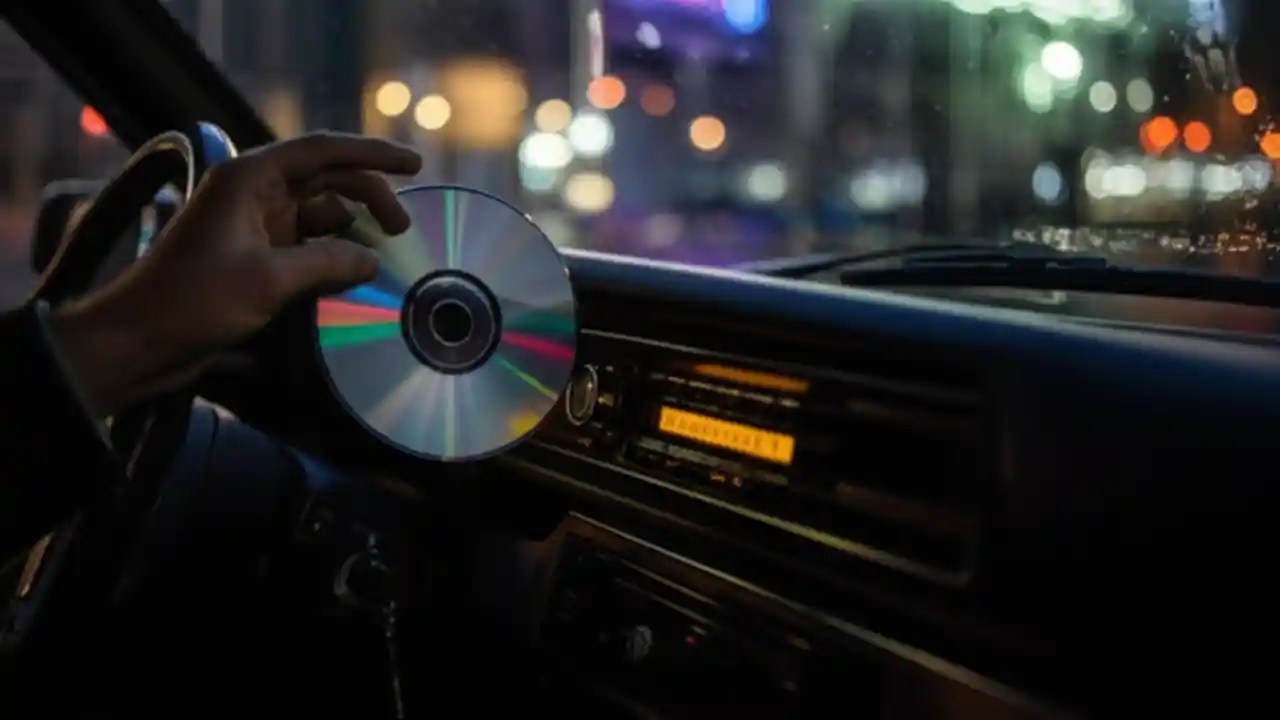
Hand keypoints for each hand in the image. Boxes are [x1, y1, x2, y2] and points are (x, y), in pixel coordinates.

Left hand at [49, 132, 422, 415]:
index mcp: (249, 179)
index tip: (415, 163)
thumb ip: (329, 263)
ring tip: (379, 259)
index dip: (373, 154)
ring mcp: (252, 224)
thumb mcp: (270, 279)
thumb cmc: (193, 301)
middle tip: (402, 229)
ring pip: (318, 215)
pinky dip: (331, 255)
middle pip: (326, 180)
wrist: (140, 339)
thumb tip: (372, 259)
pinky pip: (304, 245)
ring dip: (350, 232)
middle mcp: (252, 193)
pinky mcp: (252, 255)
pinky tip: (351, 276)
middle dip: (369, 197)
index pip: (323, 150)